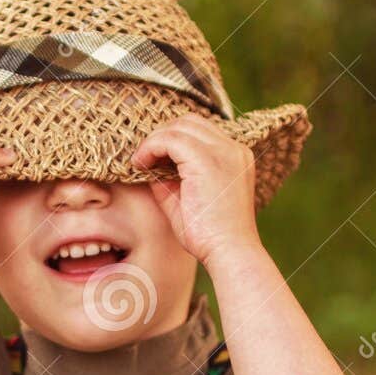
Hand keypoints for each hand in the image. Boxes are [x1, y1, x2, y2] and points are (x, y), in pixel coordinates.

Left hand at [131, 114, 261, 264]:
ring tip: (140, 162)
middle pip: (189, 121)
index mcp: (235, 156)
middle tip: (143, 158)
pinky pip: (170, 139)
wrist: (229, 253)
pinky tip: (141, 165)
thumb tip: (147, 166)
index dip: (171, 139)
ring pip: (179, 126)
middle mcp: (233, 148)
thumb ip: (169, 179)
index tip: (152, 159)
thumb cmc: (210, 236)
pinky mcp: (207, 160)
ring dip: (154, 141)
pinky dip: (151, 147)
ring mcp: (223, 151)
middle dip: (161, 135)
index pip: (200, 130)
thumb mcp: (186, 200)